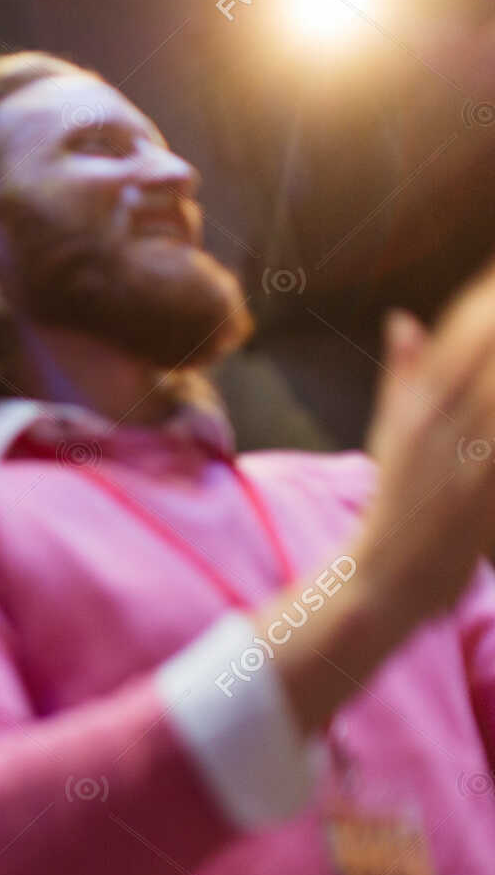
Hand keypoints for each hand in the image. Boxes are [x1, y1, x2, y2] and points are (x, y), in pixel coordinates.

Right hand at [358, 273, 494, 623]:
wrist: (390, 574)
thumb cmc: (397, 501)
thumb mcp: (391, 433)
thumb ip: (402, 375)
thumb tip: (403, 320)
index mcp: (414, 405)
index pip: (461, 334)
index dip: (486, 300)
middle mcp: (439, 425)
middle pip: (485, 355)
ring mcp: (468, 457)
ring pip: (493, 393)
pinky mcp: (488, 490)